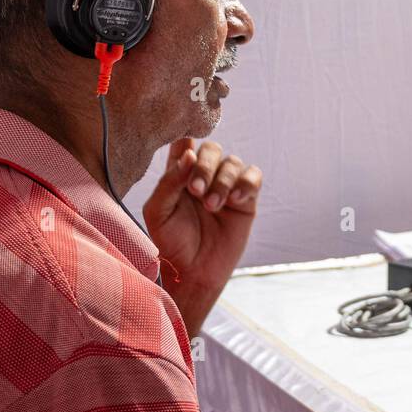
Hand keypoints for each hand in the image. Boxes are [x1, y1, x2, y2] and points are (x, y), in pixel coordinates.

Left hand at [143, 138, 262, 336]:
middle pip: (211, 148)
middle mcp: (204, 176)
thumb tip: (189, 152)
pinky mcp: (246, 200)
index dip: (188, 139)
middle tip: (196, 191)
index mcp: (179, 174)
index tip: (187, 147)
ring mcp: (226, 186)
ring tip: (213, 206)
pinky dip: (246, 183)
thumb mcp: (158, 211)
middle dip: (206, 166)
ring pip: (233, 162)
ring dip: (223, 181)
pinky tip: (235, 201)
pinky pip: (254, 177)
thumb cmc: (170, 243)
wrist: (192, 272)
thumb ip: (170, 181)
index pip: (185, 144)